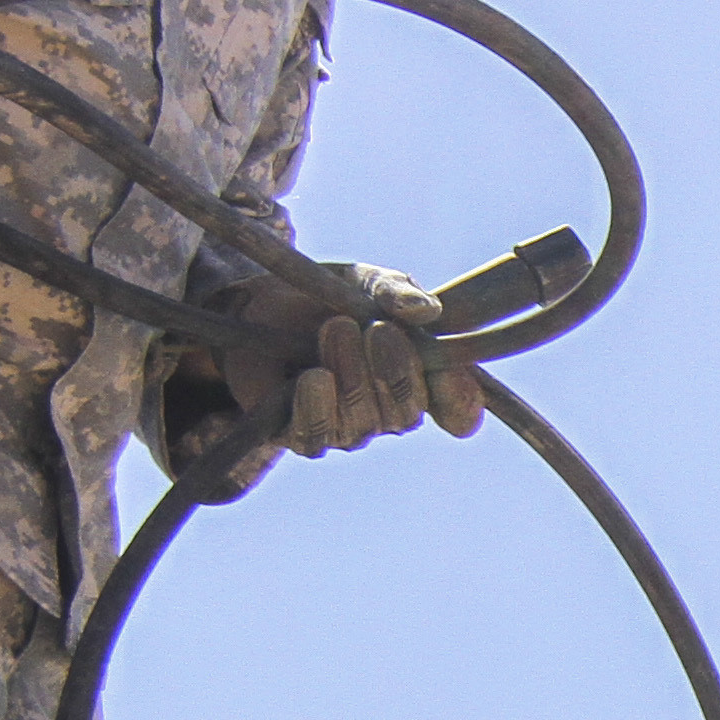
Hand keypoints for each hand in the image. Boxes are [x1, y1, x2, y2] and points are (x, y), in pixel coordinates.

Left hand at [267, 259, 486, 453]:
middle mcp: (385, 411)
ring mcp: (344, 428)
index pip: (456, 412)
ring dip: (353, 377)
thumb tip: (426, 311)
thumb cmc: (324, 295)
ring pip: (362, 424)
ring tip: (335, 328)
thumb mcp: (363, 280)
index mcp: (417, 378)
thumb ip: (395, 291)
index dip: (461, 404)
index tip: (451, 380)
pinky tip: (313, 376)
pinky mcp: (296, 434)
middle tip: (376, 329)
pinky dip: (318, 407)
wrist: (258, 304)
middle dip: (396, 373)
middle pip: (406, 415)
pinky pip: (316, 439)